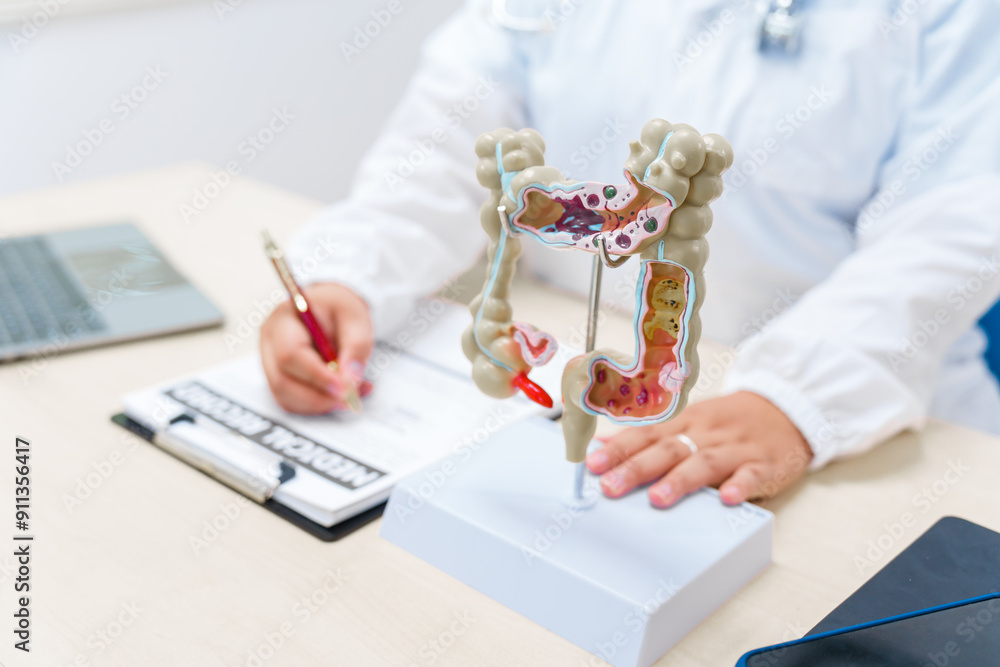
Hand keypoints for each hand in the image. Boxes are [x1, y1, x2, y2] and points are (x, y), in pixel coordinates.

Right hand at [260, 283, 373, 413]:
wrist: (331, 310)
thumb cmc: (340, 310)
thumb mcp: (356, 318)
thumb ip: (356, 347)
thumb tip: (349, 380)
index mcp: (284, 319)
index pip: (289, 354)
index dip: (316, 376)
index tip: (344, 388)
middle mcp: (269, 342)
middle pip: (281, 380)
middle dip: (318, 396)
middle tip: (349, 398)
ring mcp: (270, 363)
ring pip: (285, 396)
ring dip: (319, 403)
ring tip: (350, 393)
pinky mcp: (279, 378)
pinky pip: (292, 402)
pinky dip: (317, 405)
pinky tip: (340, 394)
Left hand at [585, 391, 812, 506]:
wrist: (784, 409)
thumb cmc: (727, 421)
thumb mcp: (686, 422)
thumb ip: (648, 436)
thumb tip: (603, 445)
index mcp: (684, 423)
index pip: (646, 435)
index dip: (619, 450)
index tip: (592, 465)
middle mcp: (705, 433)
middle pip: (668, 449)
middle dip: (638, 468)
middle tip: (612, 487)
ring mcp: (735, 448)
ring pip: (705, 462)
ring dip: (680, 480)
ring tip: (658, 498)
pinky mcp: (765, 464)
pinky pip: (752, 474)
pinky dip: (741, 486)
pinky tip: (729, 499)